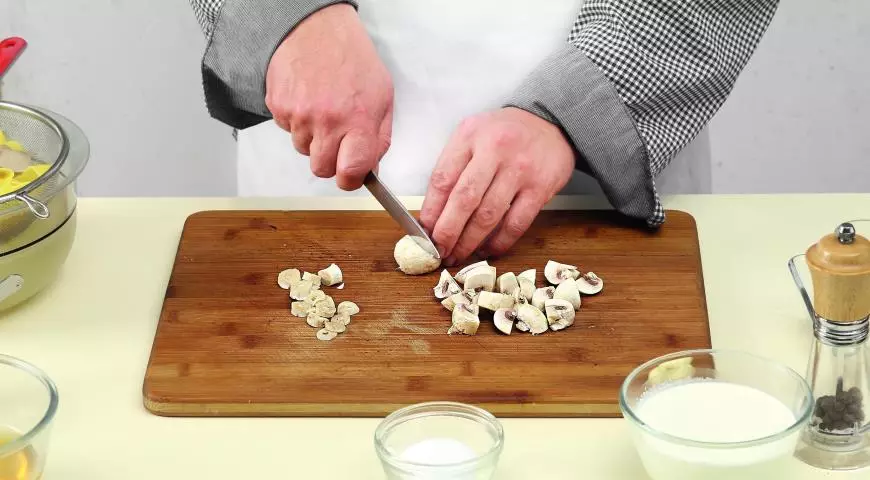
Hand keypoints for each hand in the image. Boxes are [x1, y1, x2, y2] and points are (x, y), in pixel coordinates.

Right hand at [265, 4, 393, 189]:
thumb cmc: (352, 59)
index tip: (351, 175)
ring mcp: (299, 115)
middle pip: (322, 169)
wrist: (315, 28)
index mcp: (358, 120)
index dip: (351, 180)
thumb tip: (371, 169)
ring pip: (304, 150)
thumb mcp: (382, 97)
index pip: (350, 172)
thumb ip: (379, 138)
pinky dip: (297, 121)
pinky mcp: (278, 108)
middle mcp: (327, 121)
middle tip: (337, 139)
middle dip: (330, 161)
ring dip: (313, 138)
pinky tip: (308, 99)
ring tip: (323, 109)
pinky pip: (288, 130)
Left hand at [420, 107, 574, 265]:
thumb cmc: (503, 134)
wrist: (550, 124)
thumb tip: (433, 212)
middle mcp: (494, 150)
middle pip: (464, 199)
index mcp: (470, 136)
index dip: (431, 210)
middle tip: (438, 251)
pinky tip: (488, 250)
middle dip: (447, 231)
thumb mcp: (472, 135)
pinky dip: (500, 242)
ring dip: (470, 241)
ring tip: (458, 255)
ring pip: (488, 215)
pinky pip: (516, 223)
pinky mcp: (540, 188)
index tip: (424, 232)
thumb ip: (453, 166)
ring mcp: (520, 170)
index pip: (443, 178)